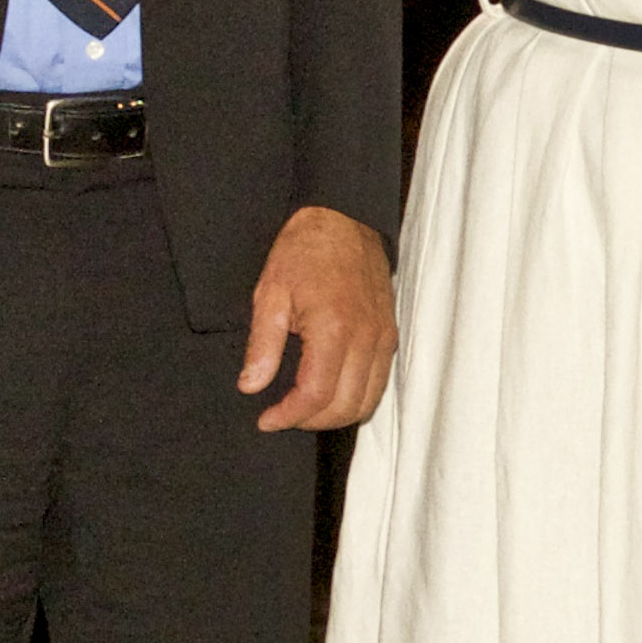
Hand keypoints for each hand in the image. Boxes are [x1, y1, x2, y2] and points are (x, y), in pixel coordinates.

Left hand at [242, 207, 393, 431]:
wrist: (343, 221)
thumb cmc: (303, 253)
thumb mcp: (269, 294)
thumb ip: (262, 345)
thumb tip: (251, 386)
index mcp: (334, 327)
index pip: (317, 394)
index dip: (289, 416)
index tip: (265, 419)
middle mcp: (366, 337)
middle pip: (347, 406)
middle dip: (312, 421)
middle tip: (282, 415)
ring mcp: (383, 337)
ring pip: (369, 400)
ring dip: (336, 414)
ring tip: (305, 408)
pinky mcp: (390, 334)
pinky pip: (379, 382)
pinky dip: (355, 397)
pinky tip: (329, 389)